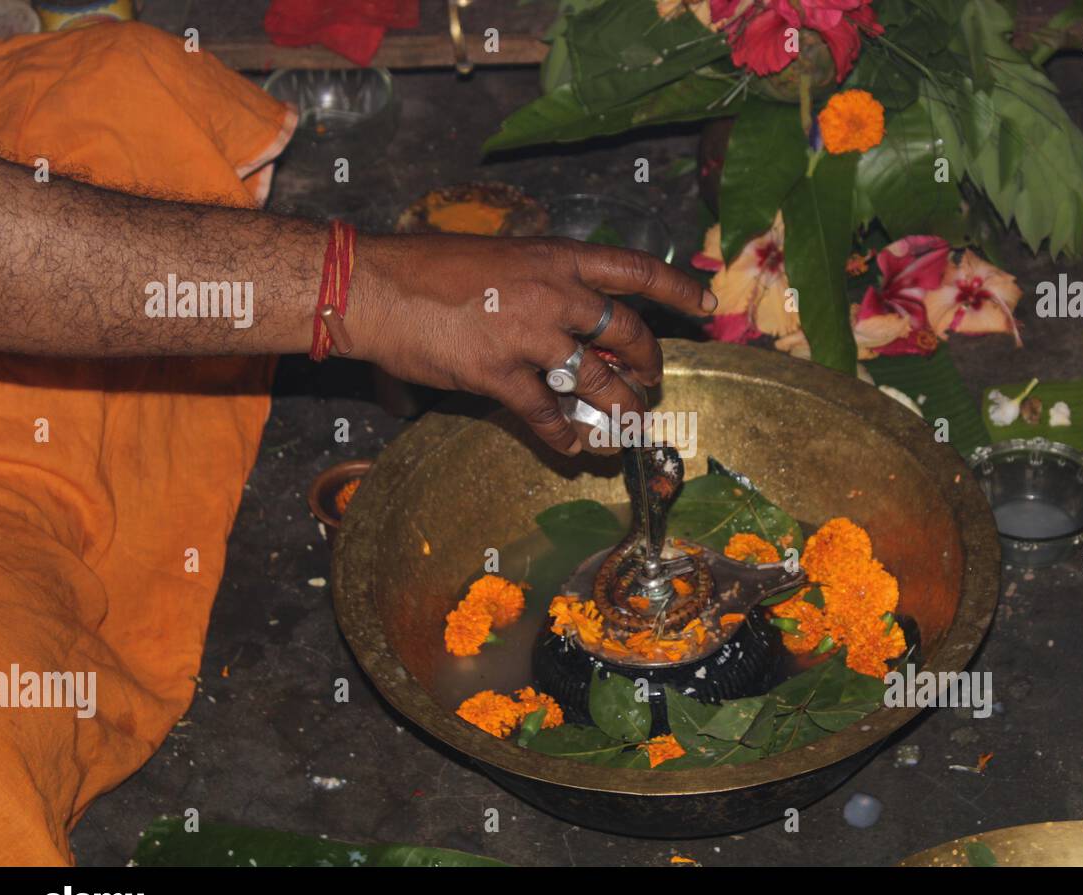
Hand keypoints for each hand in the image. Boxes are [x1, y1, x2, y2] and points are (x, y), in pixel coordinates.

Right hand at [355, 233, 715, 453]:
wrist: (375, 287)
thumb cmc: (430, 269)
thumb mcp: (502, 258)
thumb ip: (542, 282)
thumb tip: (570, 315)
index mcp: (556, 257)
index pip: (636, 269)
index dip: (679, 288)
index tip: (707, 304)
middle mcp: (554, 293)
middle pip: (628, 332)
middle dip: (648, 363)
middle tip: (651, 381)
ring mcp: (530, 335)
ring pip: (600, 381)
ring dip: (620, 409)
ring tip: (626, 425)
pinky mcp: (500, 375)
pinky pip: (548, 415)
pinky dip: (565, 437)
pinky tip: (571, 447)